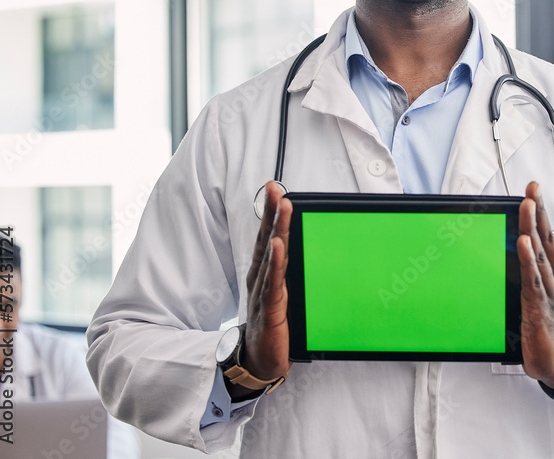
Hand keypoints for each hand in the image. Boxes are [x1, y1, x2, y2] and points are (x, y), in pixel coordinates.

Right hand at [236, 182, 292, 392]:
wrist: (257, 364)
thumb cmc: (270, 328)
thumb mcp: (281, 297)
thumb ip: (286, 274)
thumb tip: (296, 250)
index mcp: (263, 275)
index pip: (268, 239)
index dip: (270, 214)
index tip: (275, 188)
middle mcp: (260, 280)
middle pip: (267, 241)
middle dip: (271, 213)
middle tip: (275, 188)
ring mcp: (263, 294)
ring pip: (271, 258)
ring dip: (277, 230)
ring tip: (283, 208)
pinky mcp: (269, 311)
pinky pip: (272, 284)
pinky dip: (275, 264)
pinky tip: (278, 246)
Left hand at [517, 181, 553, 398]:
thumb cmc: (546, 327)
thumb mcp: (538, 295)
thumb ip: (529, 273)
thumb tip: (517, 249)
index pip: (546, 237)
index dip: (541, 212)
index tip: (533, 189)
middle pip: (545, 239)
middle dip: (538, 212)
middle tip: (532, 188)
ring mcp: (549, 292)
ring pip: (539, 254)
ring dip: (532, 228)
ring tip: (527, 206)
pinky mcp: (539, 307)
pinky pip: (533, 280)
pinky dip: (528, 260)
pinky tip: (524, 243)